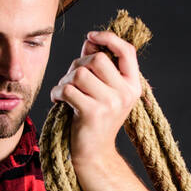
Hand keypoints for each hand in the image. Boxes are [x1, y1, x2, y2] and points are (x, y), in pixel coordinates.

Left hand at [48, 30, 142, 162]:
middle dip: (78, 64)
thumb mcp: (104, 91)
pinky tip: (58, 101)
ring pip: (80, 73)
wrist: (94, 154)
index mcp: (133, 85)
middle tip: (71, 80)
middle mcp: (126, 93)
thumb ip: (98, 65)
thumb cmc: (95, 118)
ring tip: (64, 92)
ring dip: (65, 80)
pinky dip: (57, 93)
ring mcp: (111, 103)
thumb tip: (91, 39)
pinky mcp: (93, 113)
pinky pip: (68, 90)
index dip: (109, 38)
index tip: (90, 36)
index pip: (127, 51)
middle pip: (97, 58)